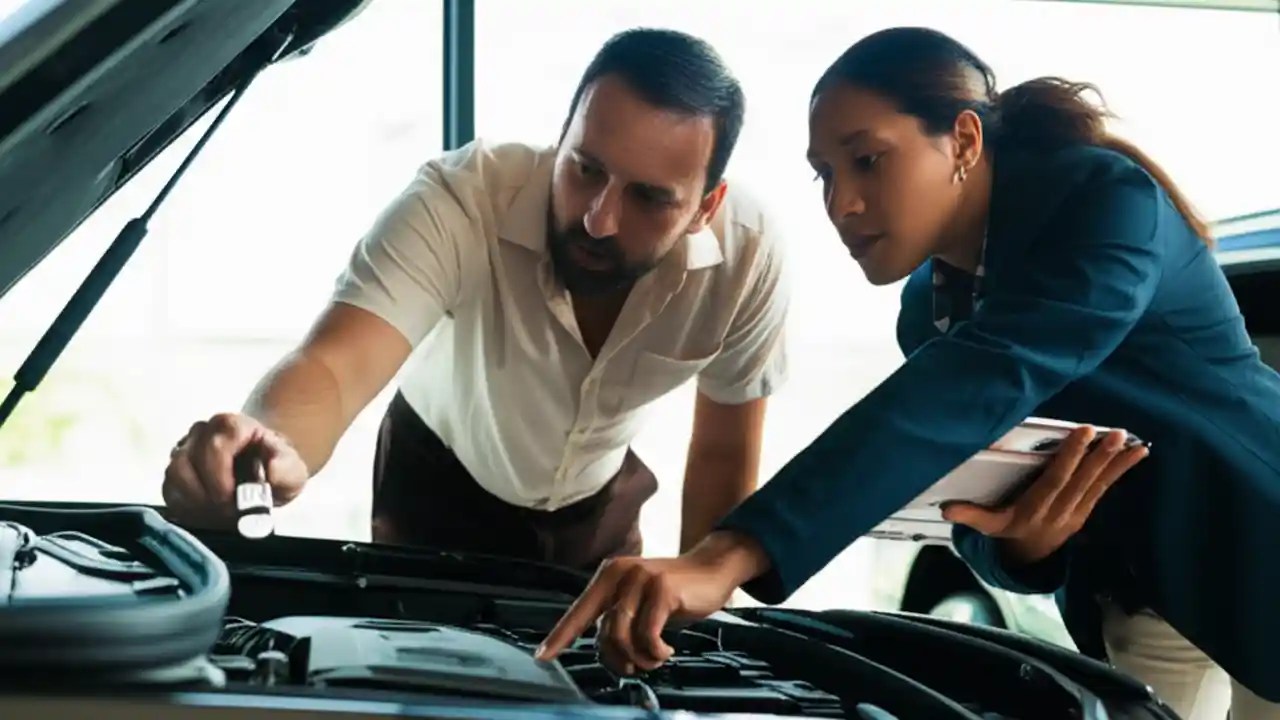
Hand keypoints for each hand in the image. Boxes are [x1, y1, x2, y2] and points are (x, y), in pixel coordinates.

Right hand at [162, 413, 308, 527]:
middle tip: (226, 513)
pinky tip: (206, 514)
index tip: (234, 500)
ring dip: (193, 502)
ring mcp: (185, 449)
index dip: (220, 478)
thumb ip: (286, 468)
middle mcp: (203, 432)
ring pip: (173, 475)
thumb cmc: (277, 466)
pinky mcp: (176, 471)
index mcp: (232, 425)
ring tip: (217, 515)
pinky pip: (168, 489)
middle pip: (186, 462)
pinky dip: (185, 507)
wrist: (265, 469)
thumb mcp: (293, 469)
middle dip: (206, 495)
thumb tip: (272, 470)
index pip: (214, 447)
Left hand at [535, 531, 769, 674]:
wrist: (712, 569)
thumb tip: (602, 651)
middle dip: (619, 660)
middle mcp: (620, 573)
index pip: (578, 611)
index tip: (542, 657)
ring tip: (654, 660)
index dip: (560, 637)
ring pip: (623, 636)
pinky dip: (656, 652)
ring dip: (639, 659)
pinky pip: (648, 635)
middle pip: (603, 634)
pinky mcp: (663, 589)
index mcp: (609, 575)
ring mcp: (641, 578)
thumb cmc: (674, 594)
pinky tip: (667, 650)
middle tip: (636, 667)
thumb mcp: (639, 602)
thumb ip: (618, 618)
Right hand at [942, 426, 1148, 564]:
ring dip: (1117, 464)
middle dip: (1099, 457)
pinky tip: (1136, 455)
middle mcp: (1060, 511)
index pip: (1055, 480)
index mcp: (1035, 510)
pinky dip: (1121, 472)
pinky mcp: (1086, 510)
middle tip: (1116, 434)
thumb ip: (970, 515)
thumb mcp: (988, 526)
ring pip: (1098, 485)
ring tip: (1136, 444)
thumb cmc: (1008, 532)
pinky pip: (1105, 489)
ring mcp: (1077, 512)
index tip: (1082, 433)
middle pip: (1082, 481)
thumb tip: (946, 508)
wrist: (1030, 558)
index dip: (1069, 457)